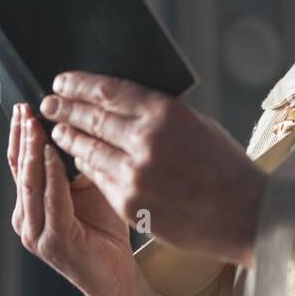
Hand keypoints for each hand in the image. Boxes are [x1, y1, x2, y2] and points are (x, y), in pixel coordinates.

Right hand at [7, 103, 139, 295]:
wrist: (117, 276)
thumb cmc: (105, 231)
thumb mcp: (88, 188)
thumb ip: (75, 164)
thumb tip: (75, 126)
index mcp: (30, 206)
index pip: (19, 164)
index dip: (19, 136)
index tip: (23, 108)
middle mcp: (26, 219)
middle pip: (19, 169)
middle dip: (23, 137)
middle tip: (27, 109)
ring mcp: (36, 233)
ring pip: (30, 183)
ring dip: (33, 151)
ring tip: (36, 124)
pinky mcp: (53, 242)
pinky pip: (51, 201)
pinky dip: (52, 175)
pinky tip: (54, 154)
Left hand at [40, 72, 265, 268]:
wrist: (245, 214)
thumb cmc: (226, 167)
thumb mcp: (196, 124)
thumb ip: (158, 113)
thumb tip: (120, 103)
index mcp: (164, 113)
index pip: (108, 91)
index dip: (79, 85)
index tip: (62, 81)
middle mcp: (145, 141)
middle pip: (91, 117)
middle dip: (65, 108)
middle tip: (49, 103)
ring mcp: (135, 174)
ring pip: (88, 149)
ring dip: (69, 137)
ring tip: (57, 129)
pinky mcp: (129, 202)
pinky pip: (98, 177)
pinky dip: (85, 164)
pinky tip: (78, 157)